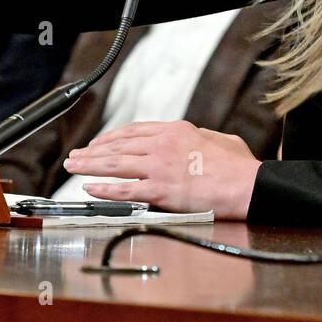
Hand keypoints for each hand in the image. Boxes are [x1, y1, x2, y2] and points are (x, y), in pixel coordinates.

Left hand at [63, 121, 262, 218]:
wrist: (248, 186)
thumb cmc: (239, 167)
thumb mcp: (220, 139)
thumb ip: (201, 137)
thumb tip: (196, 139)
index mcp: (176, 130)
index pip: (134, 131)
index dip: (112, 137)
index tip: (100, 143)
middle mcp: (163, 145)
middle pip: (118, 145)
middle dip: (93, 150)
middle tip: (76, 154)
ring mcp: (160, 167)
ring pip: (115, 163)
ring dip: (90, 165)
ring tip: (73, 167)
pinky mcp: (160, 190)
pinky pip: (124, 189)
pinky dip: (104, 189)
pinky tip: (90, 188)